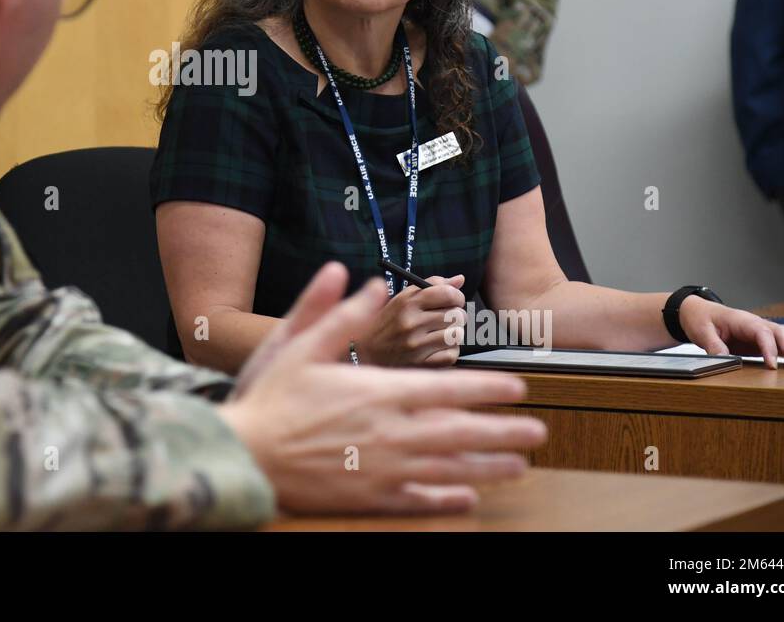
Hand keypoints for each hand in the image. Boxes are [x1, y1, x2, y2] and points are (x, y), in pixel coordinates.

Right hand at [219, 266, 546, 514]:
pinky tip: (467, 499)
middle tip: (538, 431)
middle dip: (504, 431)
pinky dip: (447, 500)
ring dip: (489, 467)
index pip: (448, 389)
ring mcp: (383, 469)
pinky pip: (418, 501)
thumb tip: (370, 283)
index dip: (488, 389)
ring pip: (449, 469)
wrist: (245, 453)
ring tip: (520, 467)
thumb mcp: (300, 344)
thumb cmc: (270, 398)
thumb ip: (339, 314)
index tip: (518, 388)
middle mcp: (390, 432)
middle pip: (461, 433)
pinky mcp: (369, 497)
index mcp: (378, 392)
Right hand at [356, 275, 467, 366]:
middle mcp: (411, 322)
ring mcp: (416, 345)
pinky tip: (435, 348)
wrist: (364, 354)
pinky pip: (452, 354)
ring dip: (453, 334)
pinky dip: (448, 351)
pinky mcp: (421, 364)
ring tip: (439, 334)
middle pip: (456, 314)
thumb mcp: (402, 300)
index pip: (447, 293)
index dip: (457, 296)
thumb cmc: (385, 325)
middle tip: (445, 319)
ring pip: (457, 335)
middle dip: (455, 316)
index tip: (455, 300)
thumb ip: (431, 286)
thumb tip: (460, 279)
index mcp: (406, 302)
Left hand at [679, 298, 783, 369]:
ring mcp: (759, 331)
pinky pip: (780, 345)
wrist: (697, 312)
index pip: (761, 332)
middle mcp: (755, 323)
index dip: (768, 348)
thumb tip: (724, 359)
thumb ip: (713, 345)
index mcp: (741, 320)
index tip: (771, 365)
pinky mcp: (759, 340)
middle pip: (779, 333)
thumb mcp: (702, 331)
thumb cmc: (701, 318)